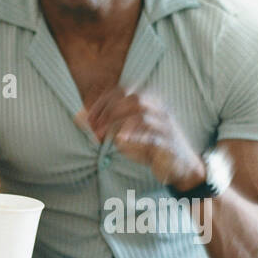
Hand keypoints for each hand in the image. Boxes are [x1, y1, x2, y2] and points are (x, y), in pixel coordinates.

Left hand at [76, 90, 203, 188]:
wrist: (180, 166)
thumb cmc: (148, 147)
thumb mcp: (124, 134)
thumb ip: (103, 125)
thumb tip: (77, 116)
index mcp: (149, 102)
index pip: (123, 91)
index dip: (102, 102)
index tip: (87, 117)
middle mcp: (159, 110)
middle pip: (133, 100)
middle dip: (109, 112)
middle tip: (93, 129)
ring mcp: (165, 125)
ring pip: (141, 115)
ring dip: (117, 124)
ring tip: (101, 136)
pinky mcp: (168, 143)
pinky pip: (151, 136)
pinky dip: (134, 137)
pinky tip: (120, 141)